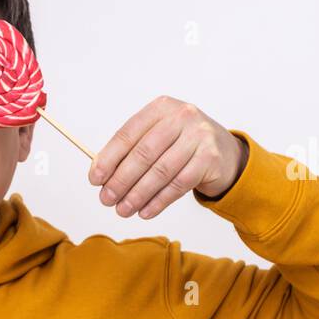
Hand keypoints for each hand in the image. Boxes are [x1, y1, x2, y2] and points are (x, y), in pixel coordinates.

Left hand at [88, 96, 247, 217]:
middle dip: (121, 180)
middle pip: (143, 154)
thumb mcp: (157, 138)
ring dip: (138, 195)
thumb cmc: (181, 145)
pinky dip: (159, 201)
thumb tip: (99, 175)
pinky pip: (178, 185)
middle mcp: (181, 116)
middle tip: (106, 199)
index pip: (128, 134)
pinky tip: (145, 212)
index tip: (95, 179)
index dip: (108, 159)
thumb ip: (131, 151)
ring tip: (122, 210)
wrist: (224, 152)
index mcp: (161, 107)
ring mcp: (199, 136)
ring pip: (160, 171)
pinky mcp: (210, 158)